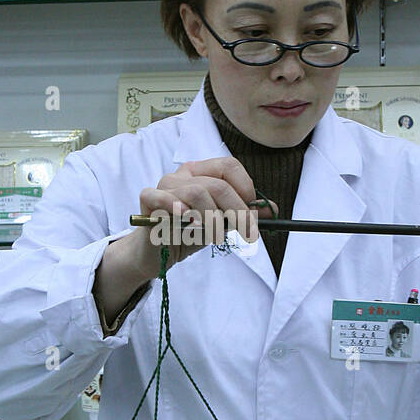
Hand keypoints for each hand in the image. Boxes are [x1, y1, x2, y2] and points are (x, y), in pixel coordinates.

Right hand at [134, 157, 261, 276]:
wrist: (157, 252)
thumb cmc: (188, 233)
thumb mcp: (221, 223)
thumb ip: (242, 214)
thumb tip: (271, 209)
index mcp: (202, 172)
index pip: (229, 166)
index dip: (246, 188)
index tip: (253, 213)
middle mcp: (183, 174)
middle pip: (217, 184)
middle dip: (237, 211)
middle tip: (247, 233)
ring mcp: (164, 186)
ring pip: (196, 192)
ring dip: (213, 218)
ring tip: (216, 236)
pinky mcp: (148, 200)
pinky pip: (160, 196)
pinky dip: (175, 206)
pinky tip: (186, 219)